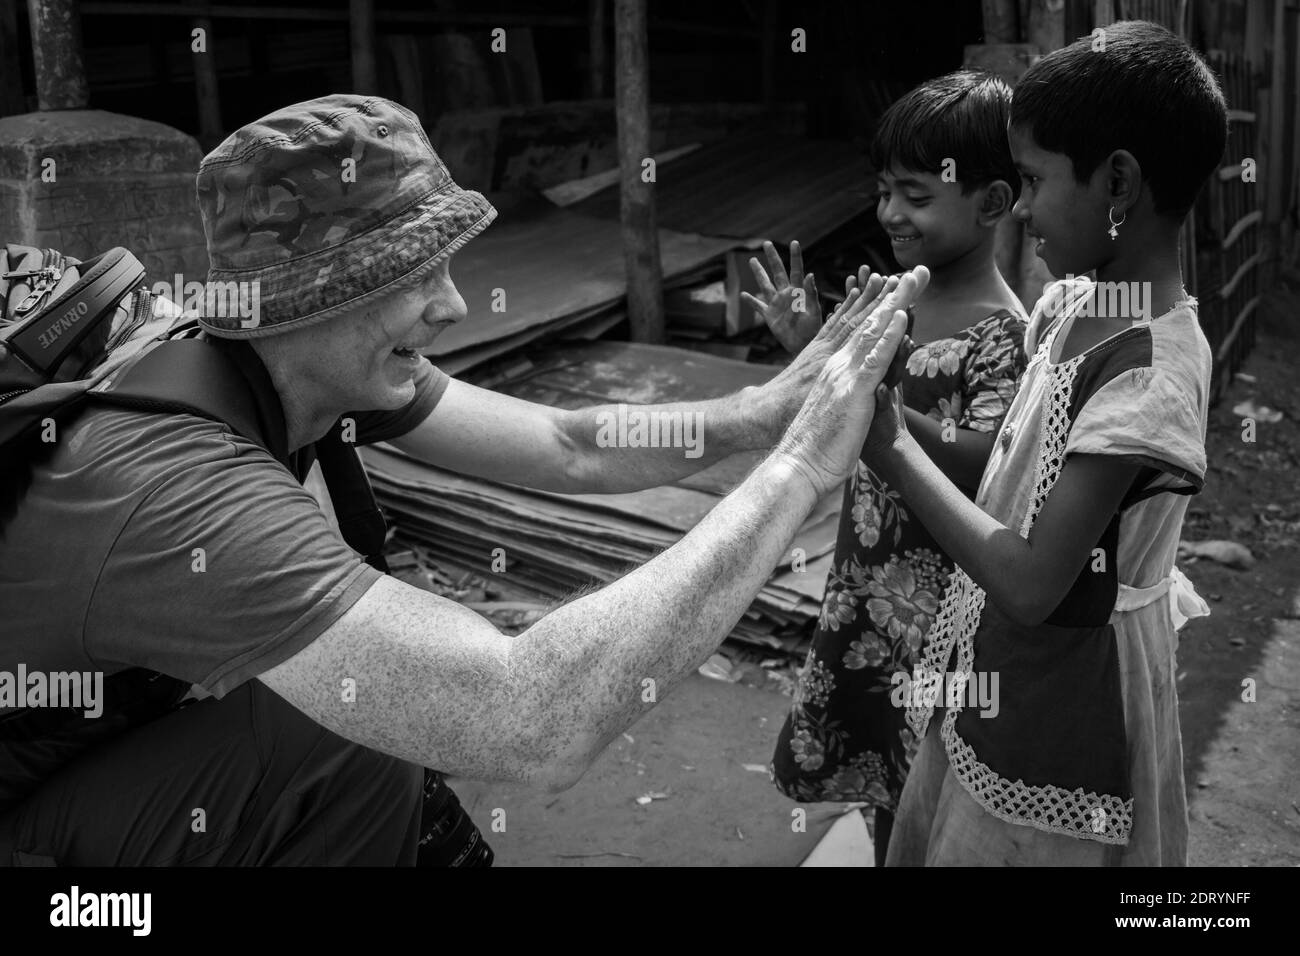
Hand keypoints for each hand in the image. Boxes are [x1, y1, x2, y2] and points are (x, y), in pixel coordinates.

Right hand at [742, 241, 821, 353]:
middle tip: (767, 243)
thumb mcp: (814, 311)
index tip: (794, 242)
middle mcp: (786, 294)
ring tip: (753, 260)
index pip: (796, 270)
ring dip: (759, 273)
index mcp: (799, 292)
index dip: (795, 256)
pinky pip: (758, 306)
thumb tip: (810, 274)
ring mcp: (776, 304)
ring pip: (765, 285)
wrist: (804, 345)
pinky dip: (750, 301)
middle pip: (777, 272)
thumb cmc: (813, 329)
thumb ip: (811, 293)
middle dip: (772, 258)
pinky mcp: (769, 316)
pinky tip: (743, 294)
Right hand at [774, 266, 929, 496]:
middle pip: (870, 324)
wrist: (795, 465)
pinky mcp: (853, 392)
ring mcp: (844, 376)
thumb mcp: (834, 418)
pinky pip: (875, 357)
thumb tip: (854, 403)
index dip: (881, 310)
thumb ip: (845, 404)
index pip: (862, 334)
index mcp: (835, 372)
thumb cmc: (813, 449)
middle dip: (893, 296)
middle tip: (913, 271)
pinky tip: (902, 315)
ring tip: (913, 279)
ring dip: (896, 303)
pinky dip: (889, 334)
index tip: (897, 290)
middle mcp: (838, 366)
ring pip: (874, 331)